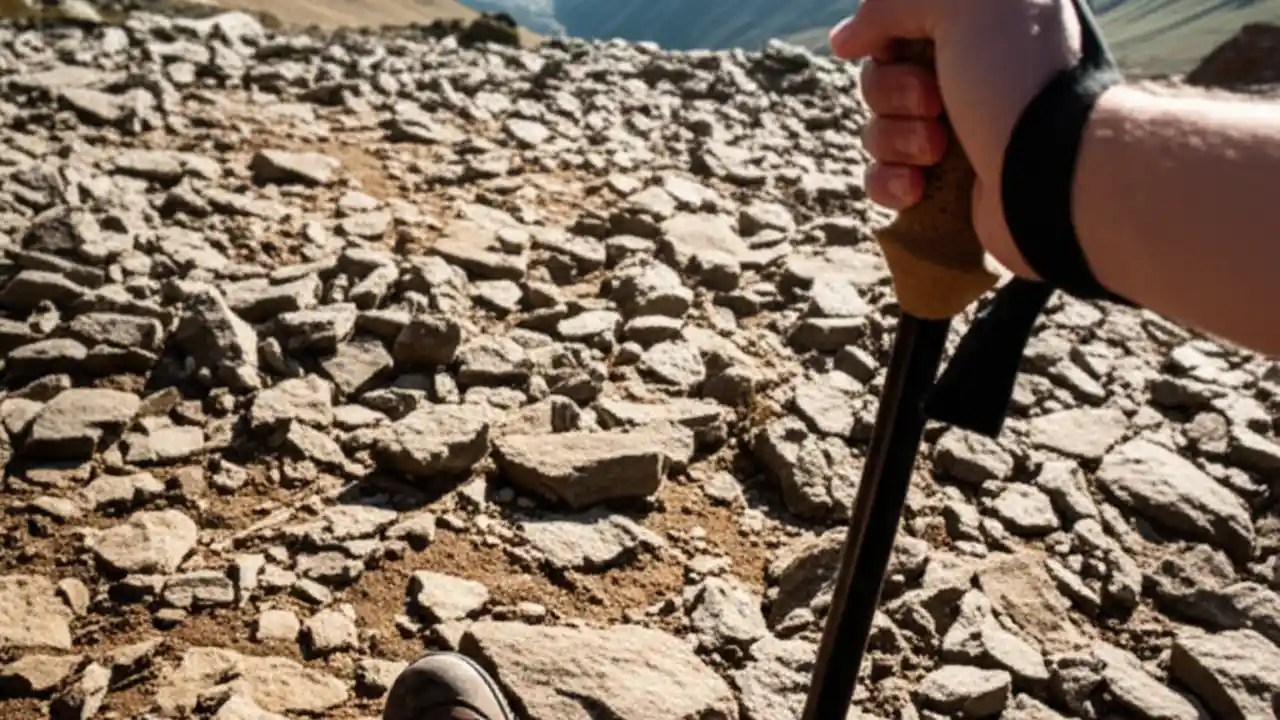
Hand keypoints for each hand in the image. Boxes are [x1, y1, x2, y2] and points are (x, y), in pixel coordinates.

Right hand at [831, 0, 1087, 277]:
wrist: (1057, 175)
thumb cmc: (1018, 79)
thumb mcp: (962, 2)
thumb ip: (893, 1)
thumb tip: (845, 40)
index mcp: (985, 25)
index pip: (903, 21)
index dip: (883, 33)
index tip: (885, 46)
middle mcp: (973, 74)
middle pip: (881, 75)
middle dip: (892, 91)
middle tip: (934, 101)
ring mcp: (960, 132)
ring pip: (878, 129)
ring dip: (895, 138)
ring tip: (937, 149)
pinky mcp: (948, 187)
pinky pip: (884, 178)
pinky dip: (890, 181)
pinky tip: (918, 186)